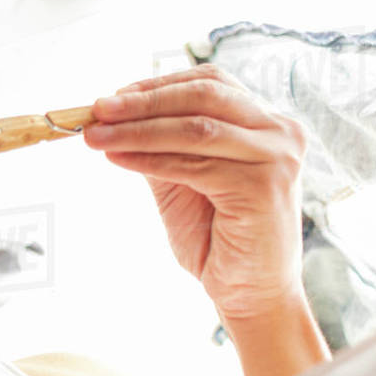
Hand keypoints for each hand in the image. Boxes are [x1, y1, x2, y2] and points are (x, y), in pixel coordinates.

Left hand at [83, 64, 308, 323]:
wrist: (249, 293)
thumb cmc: (217, 237)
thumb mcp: (183, 178)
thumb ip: (162, 144)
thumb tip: (113, 113)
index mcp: (266, 122)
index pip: (209, 83)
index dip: (159, 85)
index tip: (115, 96)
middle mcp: (280, 131)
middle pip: (203, 96)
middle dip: (144, 101)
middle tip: (98, 109)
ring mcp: (276, 156)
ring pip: (194, 128)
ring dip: (137, 130)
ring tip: (96, 136)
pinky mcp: (262, 185)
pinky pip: (192, 164)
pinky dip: (148, 158)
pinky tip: (118, 158)